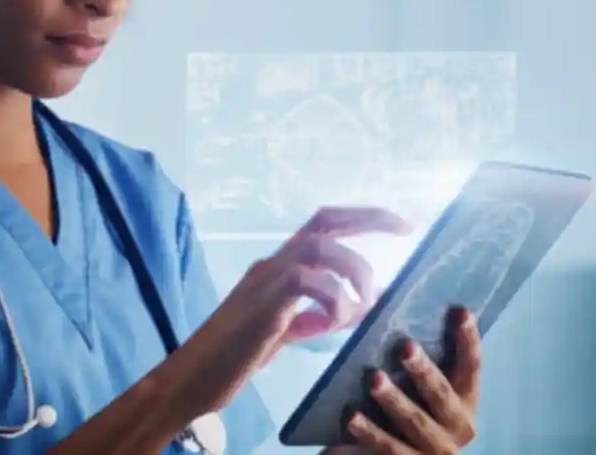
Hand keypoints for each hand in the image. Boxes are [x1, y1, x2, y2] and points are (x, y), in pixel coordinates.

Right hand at [167, 207, 410, 415]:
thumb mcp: (287, 329)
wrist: (192, 378)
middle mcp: (272, 264)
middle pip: (324, 221)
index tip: (401, 225)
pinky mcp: (263, 306)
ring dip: (353, 272)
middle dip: (369, 219)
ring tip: (360, 306)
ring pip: (320, 248)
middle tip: (403, 230)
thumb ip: (318, 314)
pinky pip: (306, 283)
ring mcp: (265, 281)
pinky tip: (328, 325)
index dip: (363, 217)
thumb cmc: (236, 355)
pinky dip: (331, 301)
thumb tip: (357, 306)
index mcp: (279, 266)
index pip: (323, 225)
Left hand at [324, 308, 481, 453]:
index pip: (472, 367)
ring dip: (394, 400)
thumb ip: (421, 359)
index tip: (460, 311)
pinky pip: (388, 448)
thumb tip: (404, 310)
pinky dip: (369, 432)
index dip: (468, 339)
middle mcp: (457, 427)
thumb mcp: (422, 385)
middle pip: (442, 395)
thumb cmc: (411, 406)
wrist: (402, 451)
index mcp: (466, 401)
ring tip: (375, 379)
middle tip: (405, 347)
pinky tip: (352, 417)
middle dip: (424, 371)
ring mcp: (434, 450)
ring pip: (415, 422)